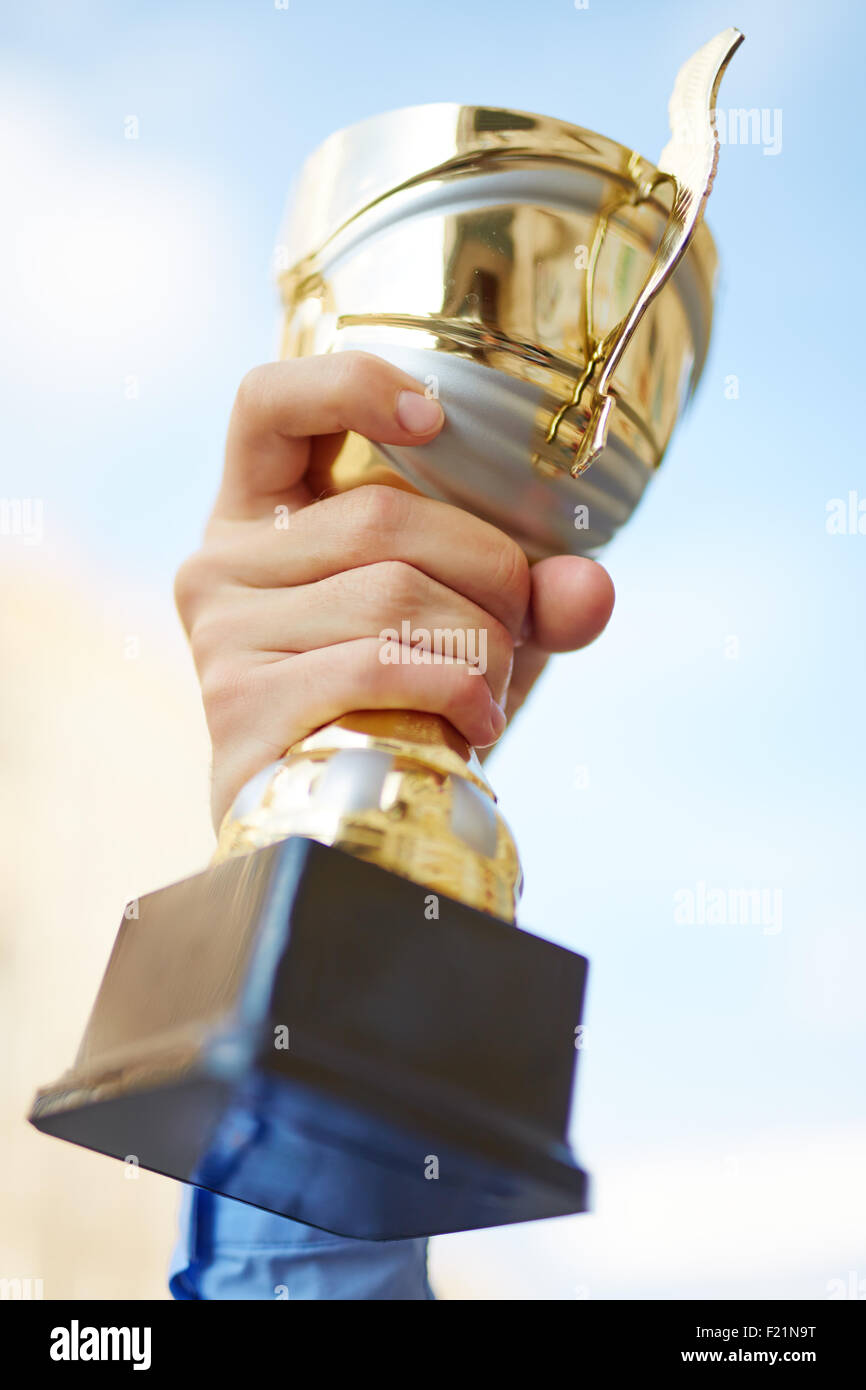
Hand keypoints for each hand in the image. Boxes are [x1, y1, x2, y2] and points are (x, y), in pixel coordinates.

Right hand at [175, 352, 614, 827]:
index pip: (268, 401)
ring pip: (392, 596)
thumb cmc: (398, 701)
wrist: (338, 817)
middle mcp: (221, 562)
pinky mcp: (241, 706)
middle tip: (516, 629)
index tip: (434, 418)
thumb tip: (591, 588)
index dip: (351, 385)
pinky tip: (475, 725)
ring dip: (481, 645)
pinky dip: (455, 693)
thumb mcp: (467, 624)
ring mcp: (223, 636)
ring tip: (491, 687)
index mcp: (259, 514)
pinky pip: (378, 667)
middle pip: (381, 517)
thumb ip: (534, 595)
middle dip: (489, 573)